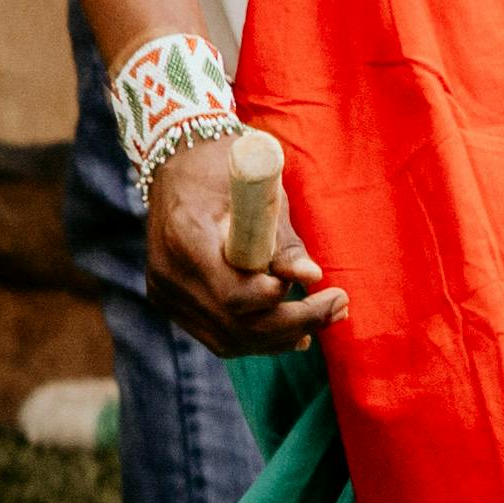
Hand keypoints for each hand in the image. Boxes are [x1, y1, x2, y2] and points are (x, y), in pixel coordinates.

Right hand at [144, 134, 344, 358]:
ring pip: (230, 340)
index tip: (322, 286)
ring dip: (281, 337)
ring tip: (323, 316)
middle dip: (294, 323)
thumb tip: (311, 277)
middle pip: (235, 326)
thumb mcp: (258, 191)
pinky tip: (292, 332)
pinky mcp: (170, 303)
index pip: (233, 295)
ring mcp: (165, 293)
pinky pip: (218, 336)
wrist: (174, 162)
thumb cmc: (223, 169)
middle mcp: (168, 273)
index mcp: (186, 238)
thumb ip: (282, 239)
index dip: (279, 300)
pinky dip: (257, 338)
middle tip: (338, 307)